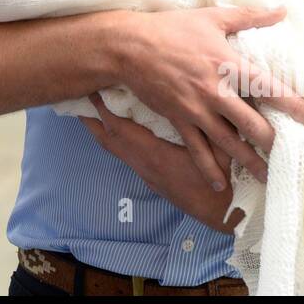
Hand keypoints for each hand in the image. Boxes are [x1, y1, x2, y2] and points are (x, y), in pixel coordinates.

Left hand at [81, 94, 244, 234]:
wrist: (222, 214)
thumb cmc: (221, 182)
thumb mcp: (219, 149)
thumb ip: (208, 126)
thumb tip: (204, 100)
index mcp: (154, 154)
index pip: (119, 128)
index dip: (104, 108)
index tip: (94, 89)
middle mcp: (143, 163)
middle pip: (107, 139)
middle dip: (92, 117)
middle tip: (81, 96)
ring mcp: (145, 172)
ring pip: (113, 148)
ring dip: (101, 128)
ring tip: (91, 109)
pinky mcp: (150, 177)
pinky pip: (123, 154)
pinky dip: (114, 138)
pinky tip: (117, 128)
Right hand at [116, 5, 303, 191]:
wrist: (129, 47)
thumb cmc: (172, 29)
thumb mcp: (212, 17)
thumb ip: (250, 16)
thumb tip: (282, 9)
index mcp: (227, 64)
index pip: (267, 87)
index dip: (293, 104)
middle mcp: (215, 91)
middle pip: (252, 124)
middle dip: (274, 142)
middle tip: (295, 157)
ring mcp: (196, 109)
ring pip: (229, 143)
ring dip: (249, 162)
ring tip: (268, 178)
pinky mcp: (179, 120)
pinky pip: (197, 150)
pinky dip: (209, 168)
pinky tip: (220, 184)